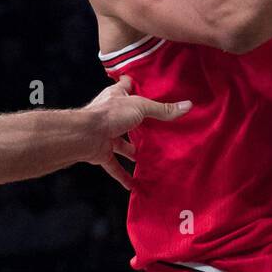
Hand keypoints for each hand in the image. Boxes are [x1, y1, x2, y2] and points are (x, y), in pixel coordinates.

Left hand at [80, 75, 190, 189]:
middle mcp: (111, 114)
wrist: (84, 135)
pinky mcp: (102, 152)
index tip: (152, 89)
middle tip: (158, 130)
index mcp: (117, 96)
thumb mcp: (140, 107)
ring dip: (133, 151)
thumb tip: (187, 106)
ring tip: (149, 157)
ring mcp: (106, 133)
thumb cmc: (109, 114)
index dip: (138, 86)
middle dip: (140, 124)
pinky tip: (133, 185)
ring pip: (122, 143)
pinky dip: (123, 175)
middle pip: (128, 117)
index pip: (128, 86)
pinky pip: (114, 165)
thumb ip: (162, 110)